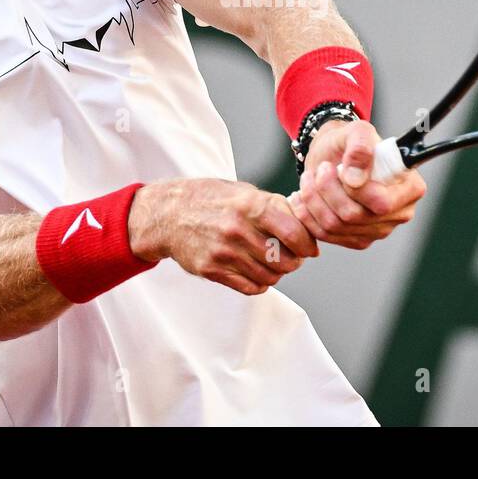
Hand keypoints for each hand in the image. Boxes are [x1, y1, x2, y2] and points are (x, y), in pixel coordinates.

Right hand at [128, 178, 318, 294]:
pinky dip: (260, 284)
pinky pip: (250, 287)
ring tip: (272, 263)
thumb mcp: (243, 191)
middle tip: (292, 257)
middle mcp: (237, 229)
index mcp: (249, 205)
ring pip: (269, 277)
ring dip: (277, 274)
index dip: (307, 244)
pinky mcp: (212, 270)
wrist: (168, 214)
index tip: (309, 248)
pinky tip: (256, 272)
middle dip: (294, 261)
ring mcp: (223, 252)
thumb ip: (274, 207)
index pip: (293, 232)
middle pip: (284, 260)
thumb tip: (304, 226)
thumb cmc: (210, 199)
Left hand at [289, 119, 426, 249]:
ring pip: (335, 226)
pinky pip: (325, 235)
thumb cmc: (351, 143)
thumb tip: (355, 178)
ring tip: (309, 178)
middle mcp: (400, 214)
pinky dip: (307, 214)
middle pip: (354, 216)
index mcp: (410, 188)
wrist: (334, 158)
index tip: (339, 168)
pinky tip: (303, 196)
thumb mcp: (356, 131)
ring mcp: (379, 230)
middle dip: (327, 190)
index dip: (354, 190)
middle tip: (319, 169)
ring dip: (313, 200)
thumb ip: (360, 146)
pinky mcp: (357, 240)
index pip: (382, 203)